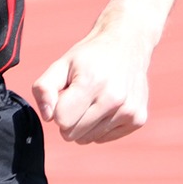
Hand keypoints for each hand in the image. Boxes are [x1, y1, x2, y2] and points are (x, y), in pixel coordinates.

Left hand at [31, 29, 152, 143]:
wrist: (127, 44)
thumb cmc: (89, 57)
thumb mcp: (61, 64)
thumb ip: (44, 88)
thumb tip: (47, 117)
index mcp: (91, 82)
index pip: (61, 120)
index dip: (57, 109)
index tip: (65, 95)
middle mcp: (114, 98)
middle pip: (72, 134)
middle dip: (69, 118)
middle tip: (79, 97)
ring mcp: (129, 110)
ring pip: (87, 139)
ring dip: (84, 123)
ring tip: (93, 99)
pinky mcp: (138, 119)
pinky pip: (103, 139)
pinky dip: (99, 126)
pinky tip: (106, 105)